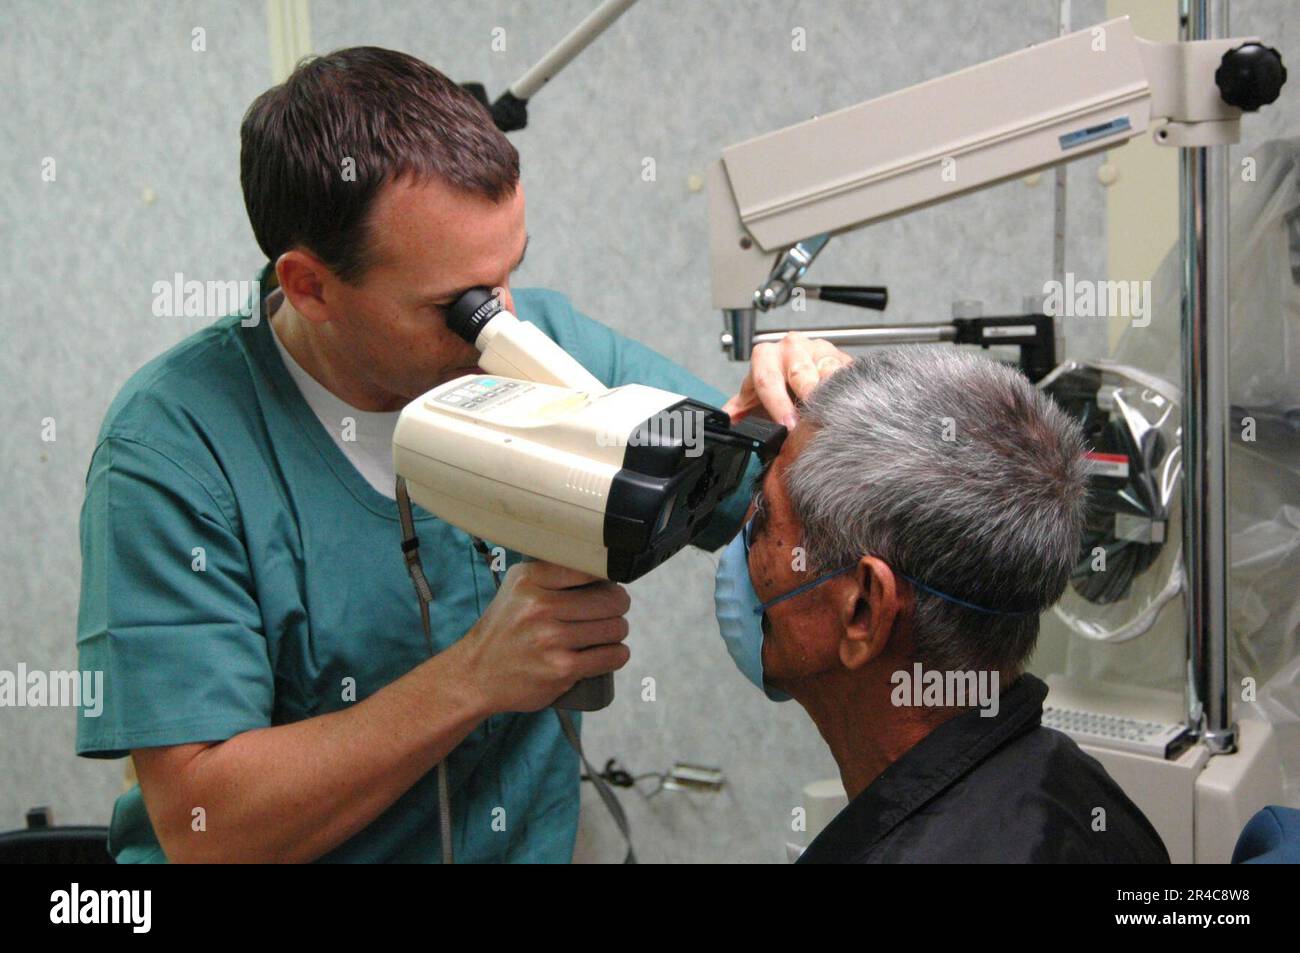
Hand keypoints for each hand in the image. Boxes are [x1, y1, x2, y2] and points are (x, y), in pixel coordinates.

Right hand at [458, 561, 630, 712]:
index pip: (590, 568)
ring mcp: (551, 639)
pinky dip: (616, 655)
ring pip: (616, 628)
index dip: (605, 577)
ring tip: (604, 633)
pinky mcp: (562, 669)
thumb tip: (599, 563)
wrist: (475, 675)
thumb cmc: (504, 629)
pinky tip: (607, 652)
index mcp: (529, 580)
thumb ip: (551, 570)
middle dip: (617, 606)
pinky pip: (613, 656)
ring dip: (616, 632)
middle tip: (609, 611)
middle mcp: (539, 607)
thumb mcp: (516, 587)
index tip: (603, 585)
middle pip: (612, 600)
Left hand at [721, 331, 852, 428]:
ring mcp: (820, 350)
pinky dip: (850, 391)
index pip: (767, 379)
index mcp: (765, 357)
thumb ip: (737, 411)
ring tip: (835, 412)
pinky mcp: (844, 358)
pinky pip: (849, 374)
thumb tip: (722, 425)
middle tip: (812, 419)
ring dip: (831, 394)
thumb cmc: (776, 389)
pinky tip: (851, 404)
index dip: (777, 404)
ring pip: (828, 371)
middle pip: (800, 373)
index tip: (787, 425)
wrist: (803, 379)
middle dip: (807, 397)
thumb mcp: (753, 399)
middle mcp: (792, 348)